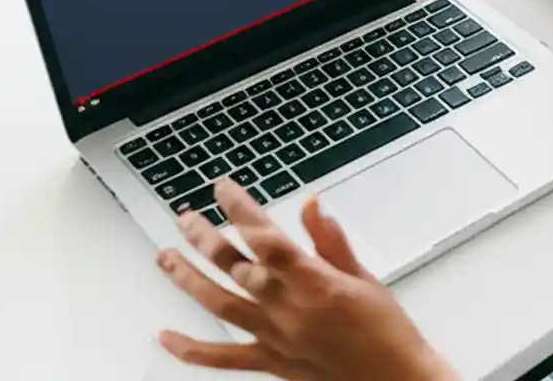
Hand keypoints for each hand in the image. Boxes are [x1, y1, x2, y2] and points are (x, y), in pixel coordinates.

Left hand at [156, 178, 457, 380]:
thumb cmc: (386, 331)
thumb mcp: (365, 277)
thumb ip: (331, 241)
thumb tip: (311, 204)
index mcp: (315, 283)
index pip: (266, 238)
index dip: (240, 210)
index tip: (223, 189)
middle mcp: (289, 310)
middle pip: (234, 267)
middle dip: (205, 237)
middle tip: (186, 217)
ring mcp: (275, 337)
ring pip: (219, 304)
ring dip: (188, 279)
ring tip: (165, 256)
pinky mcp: (272, 362)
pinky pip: (224, 358)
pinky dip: (191, 349)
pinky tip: (165, 337)